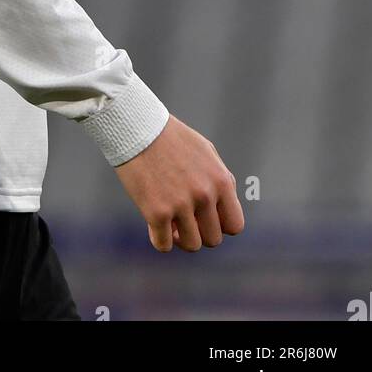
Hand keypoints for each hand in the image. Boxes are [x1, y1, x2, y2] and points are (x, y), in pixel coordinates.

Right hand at [114, 114, 244, 252]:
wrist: (137, 127)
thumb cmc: (170, 137)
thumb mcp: (205, 152)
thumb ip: (220, 180)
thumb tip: (225, 208)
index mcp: (220, 180)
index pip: (235, 226)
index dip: (220, 226)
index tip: (205, 218)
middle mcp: (204, 195)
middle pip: (213, 239)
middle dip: (199, 232)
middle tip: (184, 219)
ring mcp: (180, 205)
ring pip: (191, 245)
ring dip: (180, 238)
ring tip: (170, 223)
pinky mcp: (156, 212)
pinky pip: (163, 245)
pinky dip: (159, 239)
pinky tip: (154, 225)